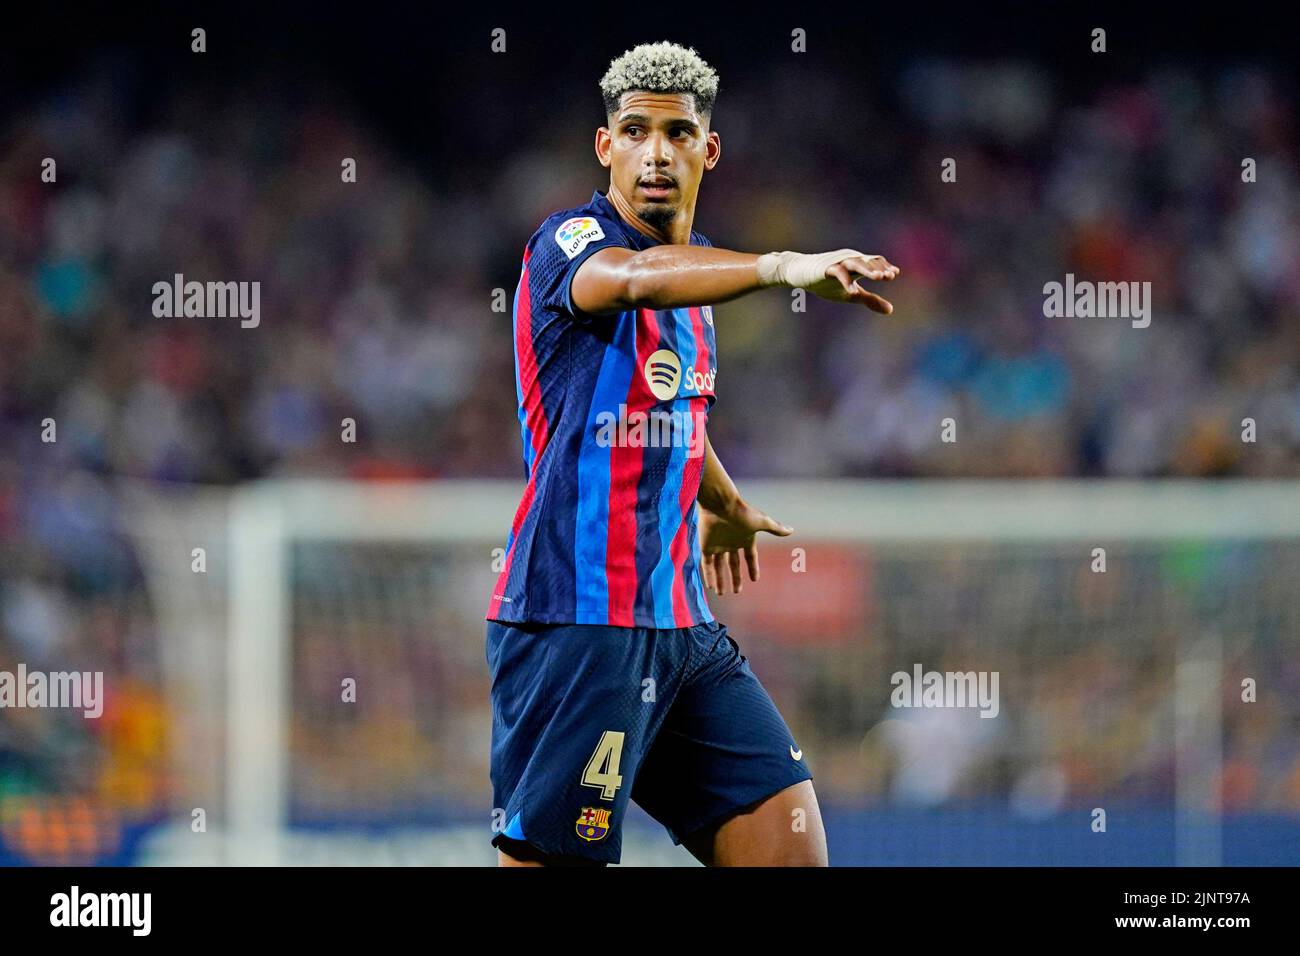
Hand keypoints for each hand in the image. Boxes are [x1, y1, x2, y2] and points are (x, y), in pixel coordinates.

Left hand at [698, 499, 792, 594]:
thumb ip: (775, 528)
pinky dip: (708, 575)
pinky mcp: (705, 546)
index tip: (755, 579)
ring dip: (720, 579)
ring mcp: (718, 545)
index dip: (753, 568)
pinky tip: (710, 586)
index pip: (750, 557)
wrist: (720, 504)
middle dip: (735, 578)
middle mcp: (731, 543)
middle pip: (733, 564)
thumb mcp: (762, 522)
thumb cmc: (742, 513)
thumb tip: (792, 530)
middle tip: (737, 591)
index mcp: (745, 538)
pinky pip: (707, 564)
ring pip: (719, 566)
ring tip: (721, 593)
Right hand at [757, 249, 899, 312]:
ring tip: (879, 277)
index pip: (875, 262)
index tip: (895, 274)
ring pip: (856, 263)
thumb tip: (891, 310)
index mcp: (858, 265)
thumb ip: (870, 300)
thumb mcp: (851, 293)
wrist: (799, 272)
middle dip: (879, 268)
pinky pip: (838, 273)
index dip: (885, 267)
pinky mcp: (825, 268)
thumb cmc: (826, 282)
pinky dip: (846, 281)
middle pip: (868, 261)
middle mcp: (850, 260)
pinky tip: (852, 291)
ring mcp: (838, 263)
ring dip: (867, 270)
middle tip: (891, 275)